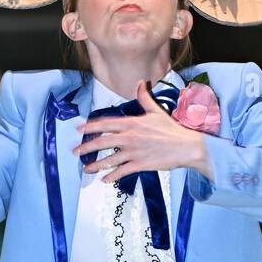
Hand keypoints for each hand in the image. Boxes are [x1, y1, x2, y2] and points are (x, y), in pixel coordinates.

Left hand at [72, 80, 211, 182]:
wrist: (186, 146)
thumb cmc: (172, 129)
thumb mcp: (156, 111)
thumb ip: (144, 97)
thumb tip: (140, 82)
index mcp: (132, 123)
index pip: (106, 123)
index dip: (91, 126)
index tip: (79, 128)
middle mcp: (130, 137)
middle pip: (103, 142)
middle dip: (86, 147)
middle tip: (75, 151)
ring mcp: (134, 152)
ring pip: (109, 159)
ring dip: (96, 165)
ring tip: (86, 169)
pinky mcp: (140, 165)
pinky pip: (122, 171)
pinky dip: (112, 176)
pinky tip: (104, 179)